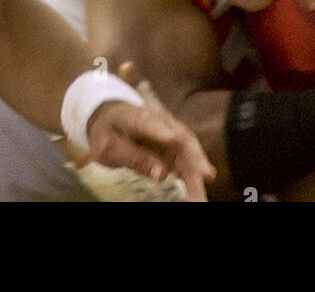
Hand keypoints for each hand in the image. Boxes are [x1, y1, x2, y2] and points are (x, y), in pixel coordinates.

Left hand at [83, 99, 212, 201]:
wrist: (110, 120)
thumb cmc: (108, 133)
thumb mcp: (110, 147)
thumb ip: (134, 158)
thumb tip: (162, 175)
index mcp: (138, 117)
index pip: (150, 122)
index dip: (161, 130)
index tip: (173, 139)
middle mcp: (161, 123)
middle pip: (179, 139)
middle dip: (193, 157)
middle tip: (205, 176)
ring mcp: (171, 135)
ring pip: (189, 153)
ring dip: (198, 172)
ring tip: (201, 197)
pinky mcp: (175, 149)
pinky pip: (188, 162)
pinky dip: (194, 177)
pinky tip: (198, 194)